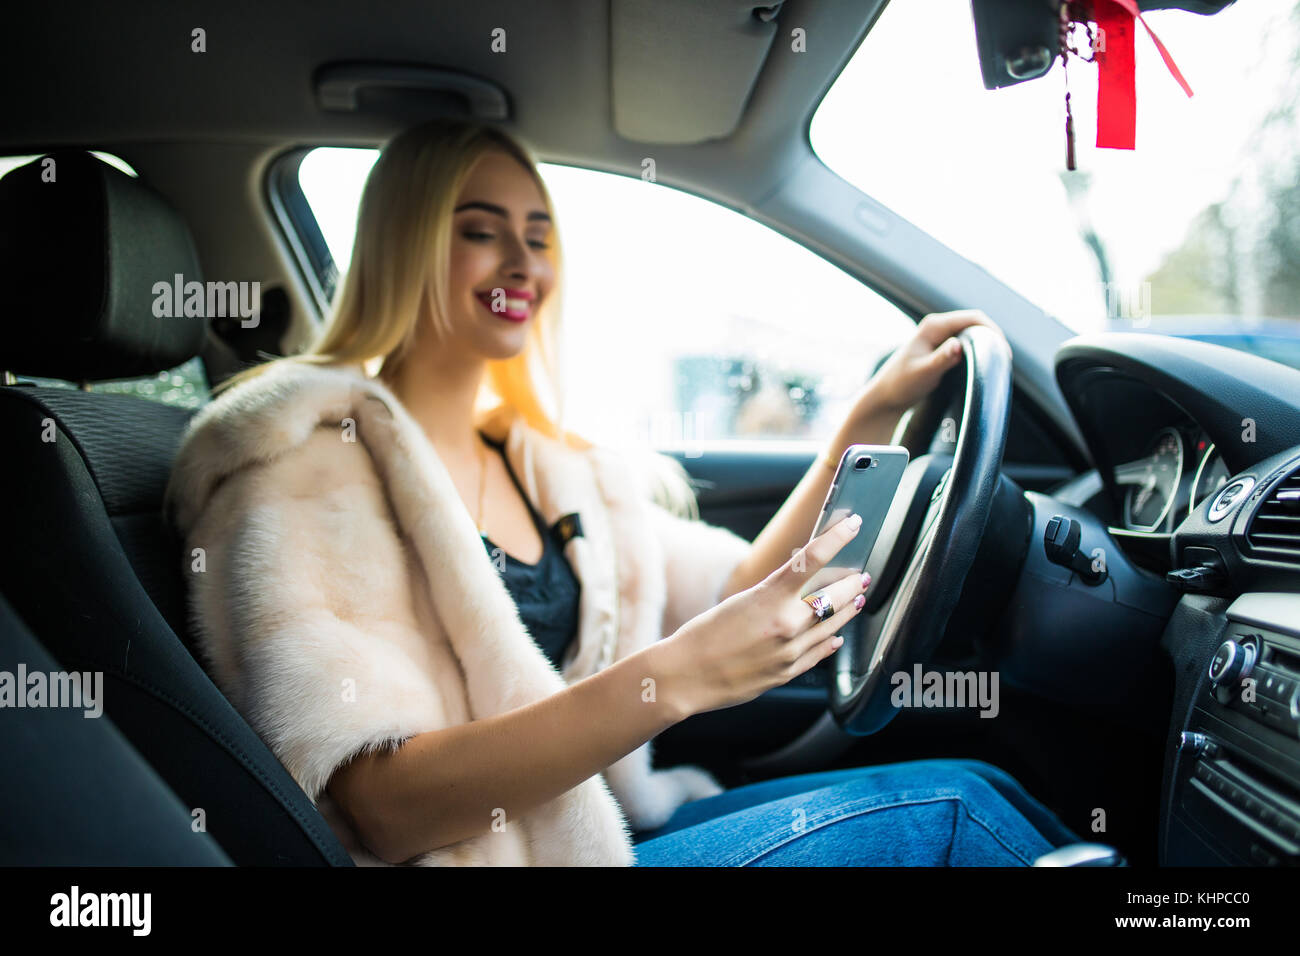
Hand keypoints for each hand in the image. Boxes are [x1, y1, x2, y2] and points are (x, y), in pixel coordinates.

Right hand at [653, 513, 871, 717]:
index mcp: (769, 598)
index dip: (838, 538)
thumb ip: (773, 594)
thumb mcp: (739, 601)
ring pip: (833, 626)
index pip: (812, 559)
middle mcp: (786, 624)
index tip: (854, 525)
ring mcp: (790, 652)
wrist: (686, 676)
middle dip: (853, 584)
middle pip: (834, 597)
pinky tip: (837, 635)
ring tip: (857, 600)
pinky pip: (820, 653)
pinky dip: (831, 640)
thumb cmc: (704, 635)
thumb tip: (797, 586)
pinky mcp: (788, 673)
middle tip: (862, 576)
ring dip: (848, 610)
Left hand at [864, 310, 1008, 416]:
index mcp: (933, 327)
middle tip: (1005, 359)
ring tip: (998, 361)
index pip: (972, 318)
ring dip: (986, 343)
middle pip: (975, 323)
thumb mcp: (924, 373)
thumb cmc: (901, 385)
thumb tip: (958, 346)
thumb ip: (942, 359)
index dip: (992, 331)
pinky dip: (978, 350)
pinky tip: (984, 363)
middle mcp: (936, 327)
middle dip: (993, 337)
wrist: (885, 396)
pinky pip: (965, 342)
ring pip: (971, 333)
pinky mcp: (940, 347)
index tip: (1003, 351)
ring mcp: (938, 336)